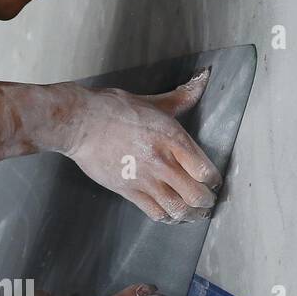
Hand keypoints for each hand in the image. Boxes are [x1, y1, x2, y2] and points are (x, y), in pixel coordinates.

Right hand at [62, 68, 221, 220]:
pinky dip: (167, 218)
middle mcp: (162, 162)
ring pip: (177, 209)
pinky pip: (154, 212)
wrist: (82, 123)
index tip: (214, 182)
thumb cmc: (115, 109)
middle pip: (196, 195)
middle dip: (206, 202)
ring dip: (190, 215)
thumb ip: (182, 97)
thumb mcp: (153, 102)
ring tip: (193, 214)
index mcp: (172, 139)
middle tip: (207, 202)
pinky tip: (170, 215)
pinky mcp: (128, 190)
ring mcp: (145, 179)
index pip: (205, 171)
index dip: (214, 181)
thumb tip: (203, 78)